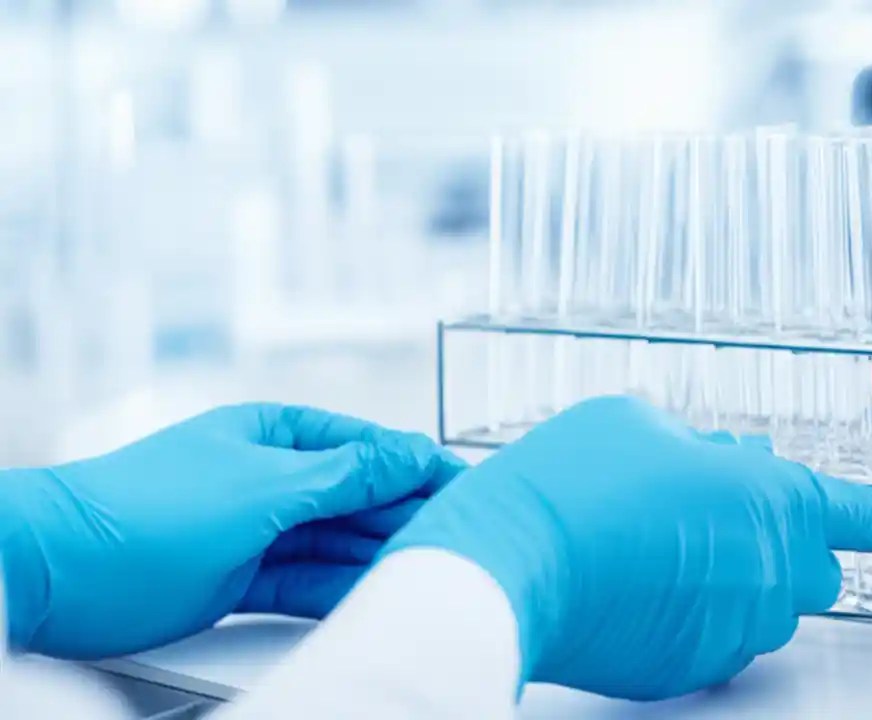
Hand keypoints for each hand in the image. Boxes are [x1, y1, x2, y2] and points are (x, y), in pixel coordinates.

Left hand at [0, 403, 463, 658]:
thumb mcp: (265, 484)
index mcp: (276, 433)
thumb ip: (348, 474)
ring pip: (336, 542)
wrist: (63, 571)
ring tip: (425, 570)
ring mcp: (257, 528)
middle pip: (358, 498)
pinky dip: (339, 588)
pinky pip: (308, 580)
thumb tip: (414, 450)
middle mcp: (271, 478)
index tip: (468, 489)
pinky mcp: (243, 577)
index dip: (420, 468)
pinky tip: (375, 593)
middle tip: (455, 539)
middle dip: (404, 517)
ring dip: (376, 556)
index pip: (369, 448)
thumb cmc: (147, 507)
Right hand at [381, 395, 871, 700]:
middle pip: (812, 567)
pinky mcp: (691, 667)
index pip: (857, 513)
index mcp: (774, 498)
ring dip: (735, 576)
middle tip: (722, 518)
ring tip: (660, 546)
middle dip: (784, 543)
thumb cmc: (575, 484)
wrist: (514, 566)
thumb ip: (696, 446)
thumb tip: (713, 463)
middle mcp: (770, 571)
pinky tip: (642, 583)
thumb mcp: (637, 422)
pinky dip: (696, 612)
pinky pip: (717, 637)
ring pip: (762, 605)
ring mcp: (734, 628)